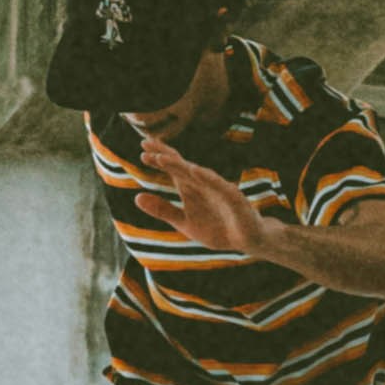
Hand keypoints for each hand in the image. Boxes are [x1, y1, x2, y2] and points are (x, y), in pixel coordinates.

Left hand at [129, 130, 264, 252]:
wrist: (248, 241)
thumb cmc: (217, 229)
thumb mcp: (184, 222)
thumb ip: (162, 210)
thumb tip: (136, 198)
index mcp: (191, 189)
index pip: (173, 169)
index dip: (159, 159)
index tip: (142, 150)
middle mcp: (203, 184)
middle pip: (182, 166)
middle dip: (165, 155)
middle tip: (146, 144)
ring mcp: (219, 189)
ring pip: (197, 173)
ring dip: (180, 165)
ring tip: (163, 157)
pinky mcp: (234, 198)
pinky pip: (220, 186)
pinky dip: (208, 177)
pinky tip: (195, 170)